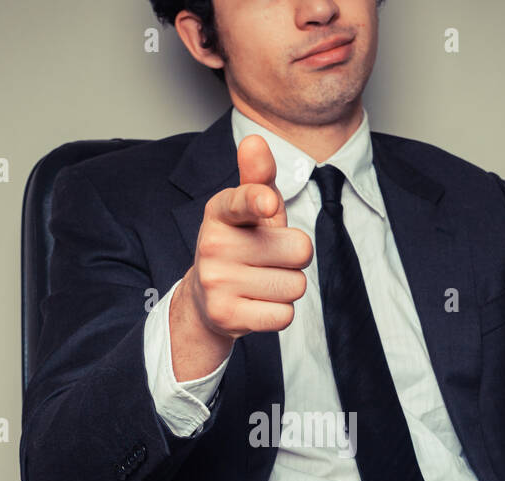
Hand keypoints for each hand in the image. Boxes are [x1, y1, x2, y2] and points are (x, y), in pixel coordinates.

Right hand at [169, 134, 313, 379]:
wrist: (205, 300)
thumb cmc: (240, 246)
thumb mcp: (250, 211)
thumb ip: (259, 178)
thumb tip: (255, 139)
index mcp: (220, 212)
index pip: (241, 201)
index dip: (258, 201)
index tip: (267, 203)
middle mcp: (213, 245)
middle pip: (299, 249)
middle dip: (295, 257)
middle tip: (270, 259)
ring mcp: (216, 282)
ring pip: (295, 285)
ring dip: (288, 286)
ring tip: (262, 282)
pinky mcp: (226, 316)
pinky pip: (284, 315)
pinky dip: (279, 312)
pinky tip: (258, 305)